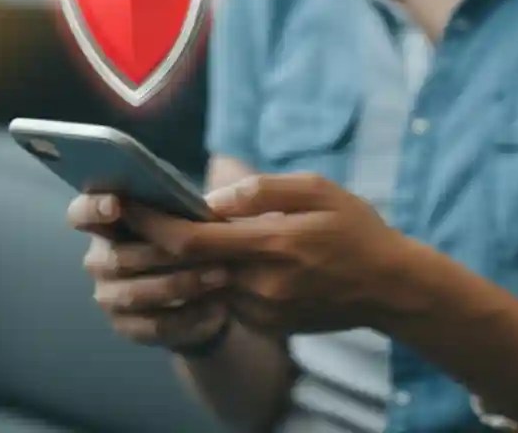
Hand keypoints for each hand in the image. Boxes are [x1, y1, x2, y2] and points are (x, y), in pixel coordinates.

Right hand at [68, 191, 231, 351]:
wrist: (202, 295)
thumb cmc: (192, 242)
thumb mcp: (189, 219)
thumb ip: (182, 207)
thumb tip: (204, 196)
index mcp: (107, 224)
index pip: (81, 213)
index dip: (92, 209)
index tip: (115, 206)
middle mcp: (99, 260)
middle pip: (117, 258)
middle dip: (164, 254)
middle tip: (208, 250)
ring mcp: (109, 297)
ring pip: (135, 294)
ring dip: (180, 285)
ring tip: (220, 276)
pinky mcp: (127, 328)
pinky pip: (155, 325)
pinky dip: (189, 316)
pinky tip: (217, 307)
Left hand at [122, 174, 410, 335]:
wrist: (391, 288)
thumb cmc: (355, 229)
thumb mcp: (317, 190)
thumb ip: (260, 192)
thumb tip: (209, 200)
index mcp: (273, 244)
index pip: (192, 240)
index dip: (152, 223)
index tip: (126, 203)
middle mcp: (262, 284)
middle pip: (187, 267)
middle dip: (154, 243)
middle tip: (130, 217)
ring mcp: (264, 311)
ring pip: (205, 283)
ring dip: (185, 261)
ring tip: (169, 233)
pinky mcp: (267, 326)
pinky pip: (226, 299)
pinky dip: (214, 277)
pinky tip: (215, 258)